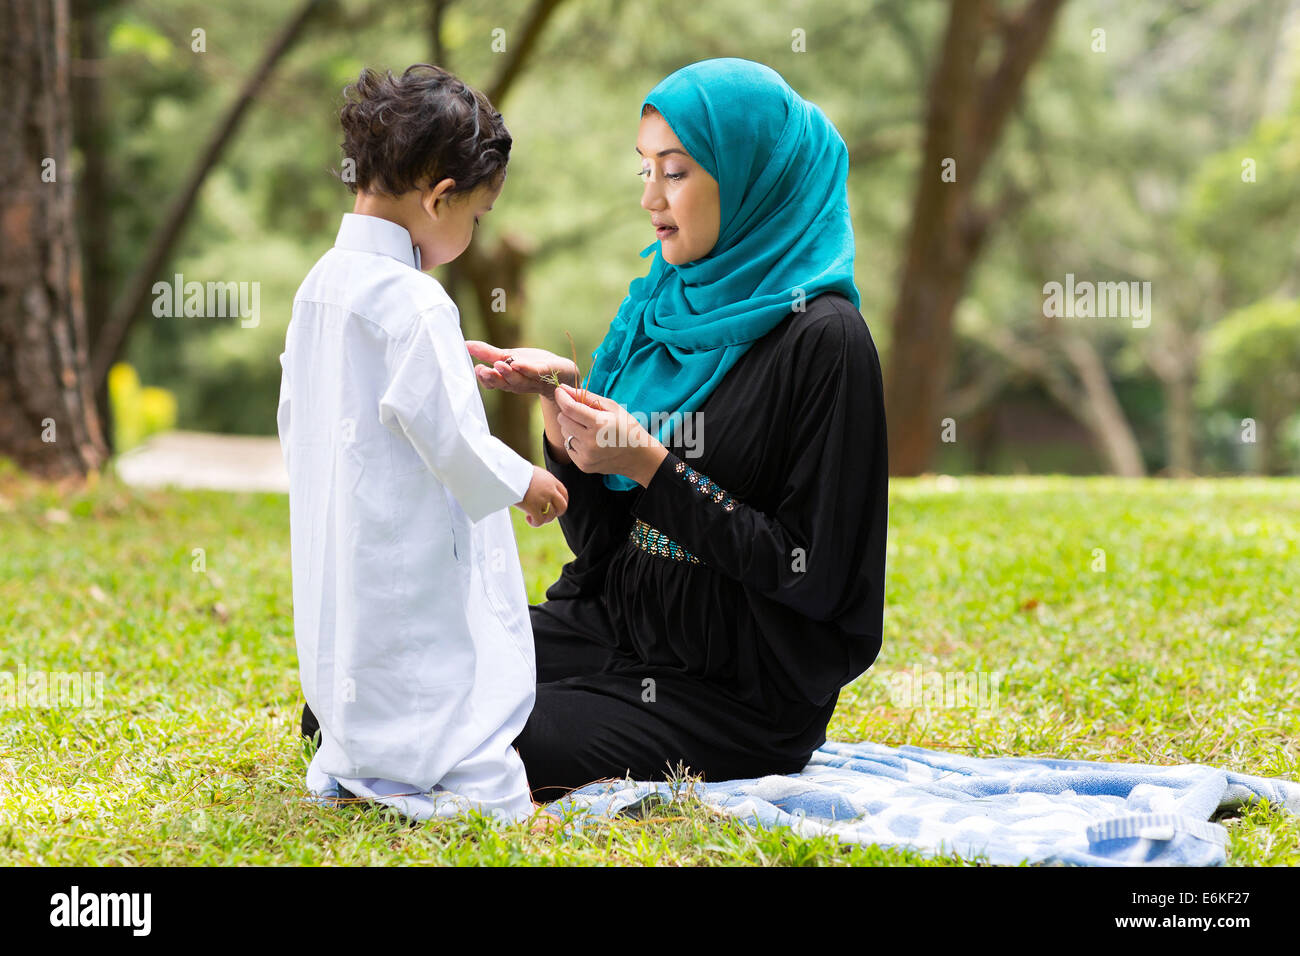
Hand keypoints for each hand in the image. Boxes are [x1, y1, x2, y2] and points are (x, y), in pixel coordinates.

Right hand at [467, 341, 578, 398]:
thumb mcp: (508, 357)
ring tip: (499, 364)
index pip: (492, 383)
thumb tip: (464, 344)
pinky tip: (517, 363)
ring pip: (519, 381)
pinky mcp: (547, 373)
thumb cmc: (531, 366)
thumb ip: (487, 353)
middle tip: (482, 370)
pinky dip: (527, 370)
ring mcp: (533, 380)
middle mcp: (519, 384)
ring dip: (508, 374)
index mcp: (507, 380)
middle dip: (493, 378)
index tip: (476, 369)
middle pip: (503, 384)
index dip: (484, 378)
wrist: (562, 373)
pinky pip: (536, 373)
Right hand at [514, 466, 567, 526]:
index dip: (561, 502)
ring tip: (533, 516)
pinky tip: (528, 519)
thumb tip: (540, 489)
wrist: (508, 473)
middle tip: (547, 514)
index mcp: (551, 480)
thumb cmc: (517, 472)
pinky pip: (539, 521)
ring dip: (544, 518)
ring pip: (551, 515)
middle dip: (556, 513)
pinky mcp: (533, 507)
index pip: (564, 494)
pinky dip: (535, 523)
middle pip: (562, 506)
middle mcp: (550, 490)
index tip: (555, 507)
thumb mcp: (534, 473)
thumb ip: (542, 481)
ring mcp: (542, 499)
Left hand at [552, 383, 667, 486]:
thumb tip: (563, 388)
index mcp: (600, 424)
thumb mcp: (612, 407)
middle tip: (582, 413)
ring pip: (564, 434)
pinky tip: (590, 442)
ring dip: (572, 428)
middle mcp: (591, 441)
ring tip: (589, 429)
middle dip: (568, 413)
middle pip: (563, 420)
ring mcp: (586, 455)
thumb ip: (587, 397)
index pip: (569, 409)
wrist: (639, 457)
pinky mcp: (583, 465)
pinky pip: (568, 447)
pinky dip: (575, 441)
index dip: (561, 397)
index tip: (560, 390)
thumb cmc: (627, 427)